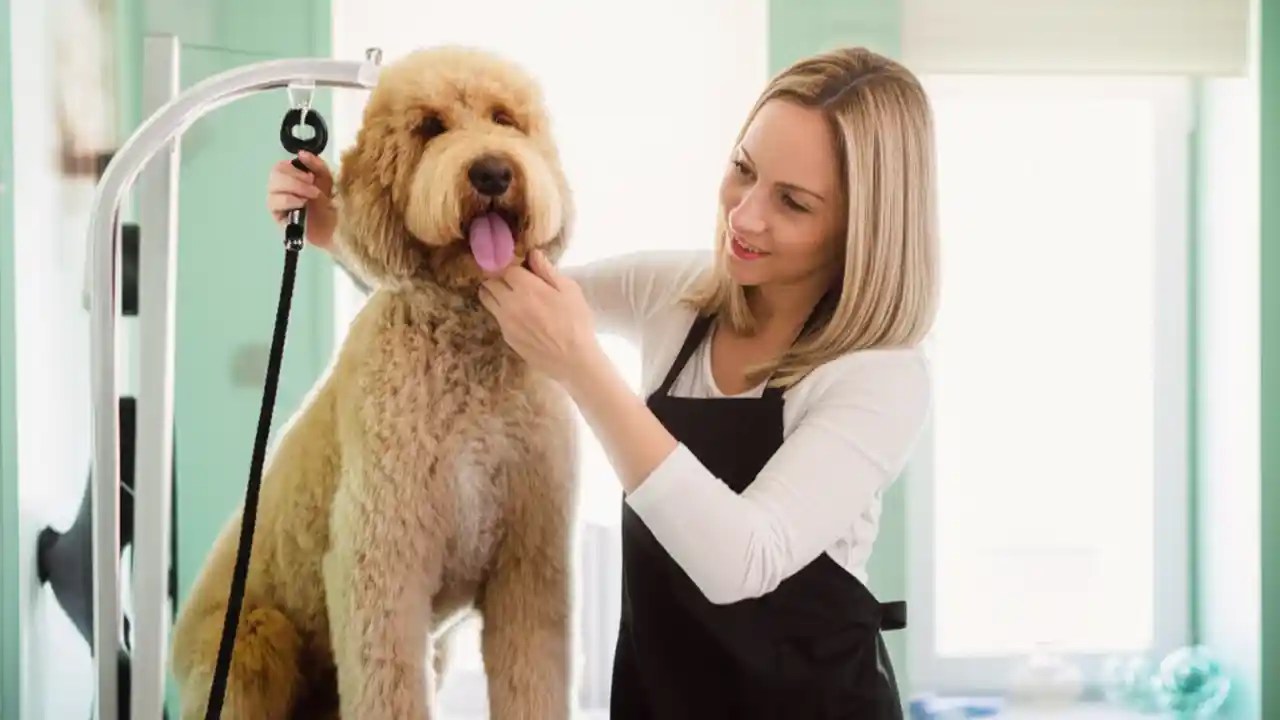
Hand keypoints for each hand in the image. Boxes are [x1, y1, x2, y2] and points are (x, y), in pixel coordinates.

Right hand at [266, 151, 336, 250]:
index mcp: (291, 178)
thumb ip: (317, 165)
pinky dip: (289, 200)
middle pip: (275, 174)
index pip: (281, 166)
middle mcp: (281, 188)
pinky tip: (302, 204)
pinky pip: (274, 203)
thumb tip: (302, 153)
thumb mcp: (328, 180)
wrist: (337, 227)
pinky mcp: (277, 216)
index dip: (294, 169)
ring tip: (312, 196)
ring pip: (273, 187)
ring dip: (295, 188)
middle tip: (313, 187)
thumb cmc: (331, 203)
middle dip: (296, 178)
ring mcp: (277, 202)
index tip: (311, 176)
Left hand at [479, 250, 600, 382]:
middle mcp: (509, 302)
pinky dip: (501, 310)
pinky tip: (518, 315)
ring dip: (494, 292)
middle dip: (499, 276)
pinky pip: (495, 316)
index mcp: (526, 287)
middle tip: (512, 279)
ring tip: (509, 294)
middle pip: (490, 281)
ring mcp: (504, 321)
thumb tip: (532, 253)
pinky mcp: (506, 336)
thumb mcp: (569, 290)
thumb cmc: (576, 322)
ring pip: (486, 298)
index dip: (512, 264)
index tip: (520, 266)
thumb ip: (547, 270)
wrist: (573, 360)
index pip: (505, 267)